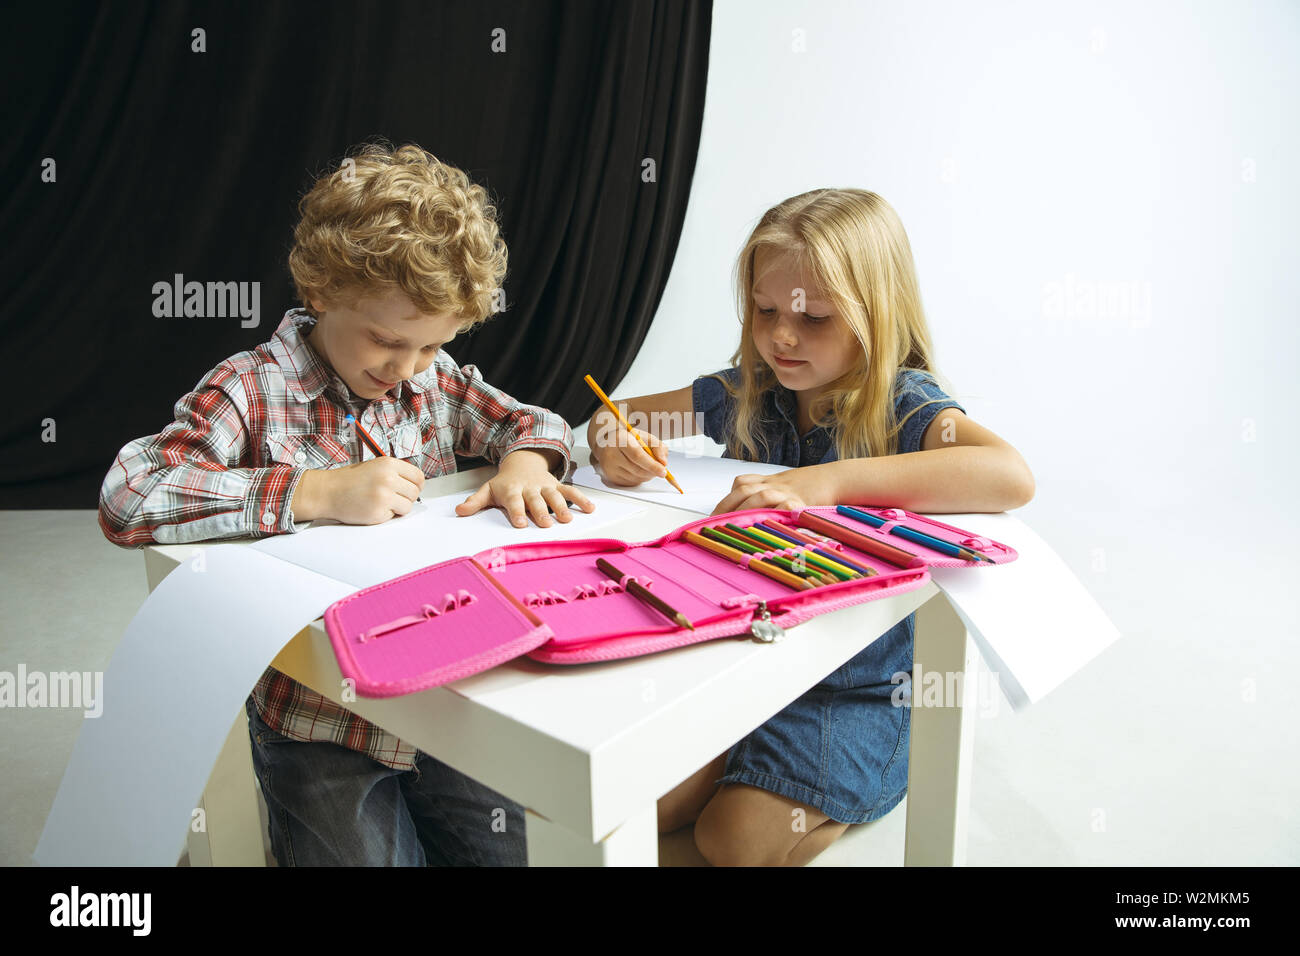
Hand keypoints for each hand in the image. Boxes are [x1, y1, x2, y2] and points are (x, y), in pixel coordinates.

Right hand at [295, 458, 424, 524]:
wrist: (327, 492)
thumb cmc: (349, 480)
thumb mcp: (374, 466)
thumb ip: (395, 473)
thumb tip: (414, 484)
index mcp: (389, 464)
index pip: (418, 476)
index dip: (416, 485)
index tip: (411, 489)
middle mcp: (388, 478)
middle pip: (414, 493)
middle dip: (406, 497)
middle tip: (393, 498)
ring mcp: (384, 496)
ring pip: (407, 506)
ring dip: (398, 508)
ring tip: (382, 503)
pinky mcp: (378, 512)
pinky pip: (393, 516)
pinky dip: (385, 515)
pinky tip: (372, 508)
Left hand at [456, 449, 594, 527]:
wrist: (523, 461)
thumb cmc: (505, 482)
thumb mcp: (488, 489)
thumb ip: (475, 502)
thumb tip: (458, 511)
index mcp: (512, 489)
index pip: (514, 501)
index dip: (517, 512)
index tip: (520, 524)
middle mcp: (530, 488)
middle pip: (536, 500)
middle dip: (541, 512)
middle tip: (545, 524)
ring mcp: (545, 486)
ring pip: (554, 496)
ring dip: (561, 507)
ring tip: (567, 519)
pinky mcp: (557, 486)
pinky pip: (571, 492)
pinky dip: (581, 499)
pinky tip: (590, 509)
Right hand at [588, 408, 668, 486]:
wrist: (606, 442)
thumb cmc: (628, 439)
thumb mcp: (644, 436)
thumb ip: (657, 446)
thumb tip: (663, 462)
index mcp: (620, 439)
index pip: (638, 456)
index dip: (652, 465)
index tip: (663, 471)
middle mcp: (612, 454)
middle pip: (637, 470)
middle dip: (652, 472)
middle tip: (660, 470)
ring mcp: (609, 467)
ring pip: (636, 478)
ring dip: (647, 476)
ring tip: (648, 467)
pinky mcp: (610, 477)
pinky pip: (631, 482)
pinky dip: (639, 479)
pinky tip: (638, 469)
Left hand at [710, 465, 837, 515]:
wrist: (836, 478)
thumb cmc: (808, 487)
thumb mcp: (782, 486)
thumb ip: (763, 495)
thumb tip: (742, 516)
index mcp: (767, 480)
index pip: (740, 484)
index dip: (724, 500)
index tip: (712, 516)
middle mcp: (774, 484)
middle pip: (744, 490)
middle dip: (727, 507)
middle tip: (716, 525)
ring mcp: (787, 492)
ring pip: (760, 497)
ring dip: (745, 512)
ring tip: (733, 527)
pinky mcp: (802, 502)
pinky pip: (786, 508)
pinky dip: (775, 515)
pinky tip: (765, 526)